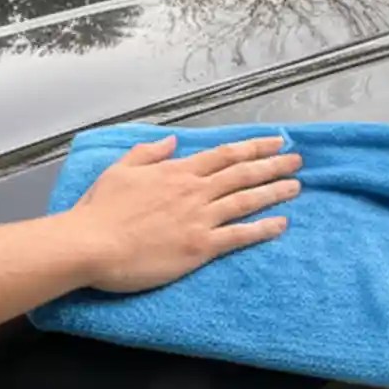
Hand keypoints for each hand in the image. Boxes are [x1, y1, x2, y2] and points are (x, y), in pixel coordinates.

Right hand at [62, 135, 302, 293]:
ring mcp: (199, 218)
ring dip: (274, 191)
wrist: (91, 244)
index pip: (224, 154)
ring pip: (246, 200)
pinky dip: (262, 228)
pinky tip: (282, 223)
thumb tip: (171, 142)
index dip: (253, 146)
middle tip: (297, 160)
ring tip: (296, 186)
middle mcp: (194, 191)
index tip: (275, 141)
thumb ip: (148, 153)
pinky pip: (239, 235)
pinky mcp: (200, 247)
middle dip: (273, 164)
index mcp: (176, 172)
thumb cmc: (99, 210)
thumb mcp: (120, 170)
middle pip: (242, 173)